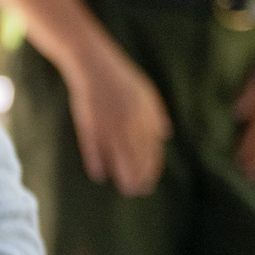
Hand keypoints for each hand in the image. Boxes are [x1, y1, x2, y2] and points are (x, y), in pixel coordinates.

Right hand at [60, 42, 171, 196]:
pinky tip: (99, 174)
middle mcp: (130, 121)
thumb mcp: (146, 93)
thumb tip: (165, 136)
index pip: (152, 146)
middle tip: (138, 191)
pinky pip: (94, 147)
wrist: (94, 63)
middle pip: (137, 155)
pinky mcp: (89, 122)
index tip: (150, 179)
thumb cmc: (121, 78)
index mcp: (145, 114)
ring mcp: (109, 122)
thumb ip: (156, 115)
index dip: (152, 165)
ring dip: (122, 173)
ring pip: (118, 155)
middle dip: (139, 175)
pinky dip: (96, 162)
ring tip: (124, 187)